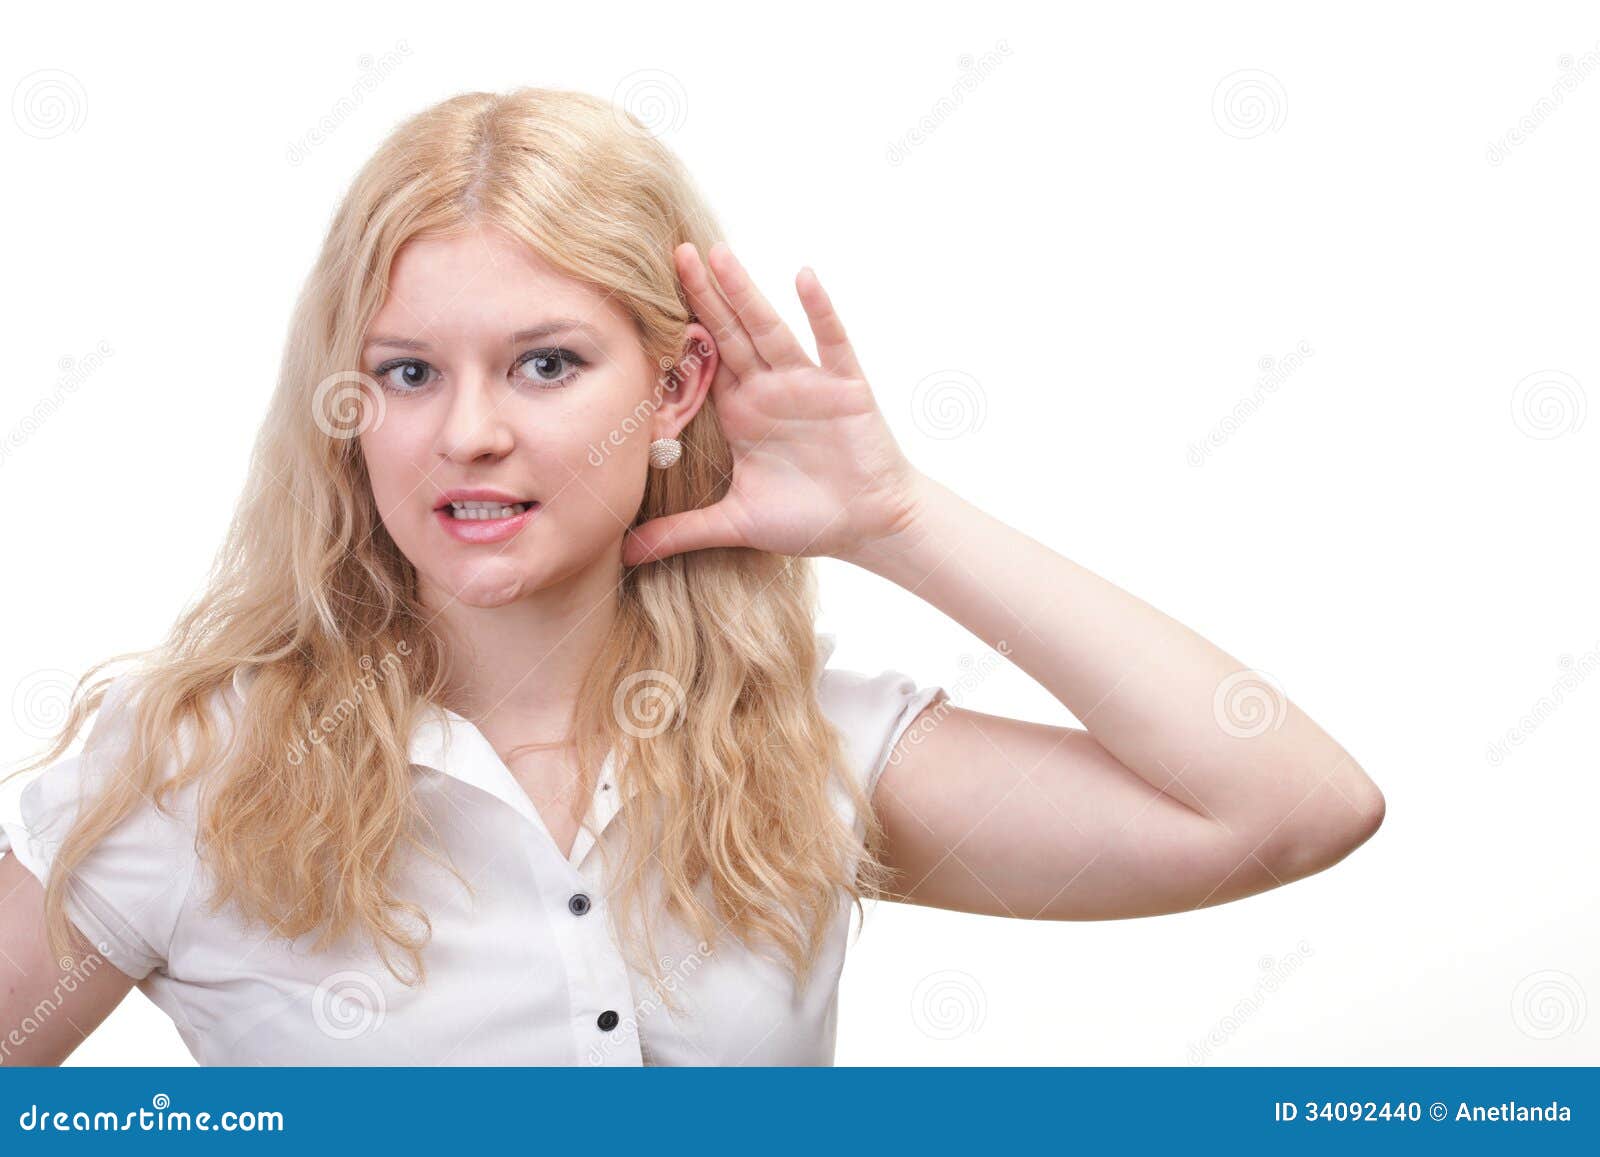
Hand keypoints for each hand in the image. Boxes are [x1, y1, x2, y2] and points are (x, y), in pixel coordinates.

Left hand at [622, 242, 925, 567]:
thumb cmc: (807, 519)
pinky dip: (820, 310)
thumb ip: (680, 531)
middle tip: (670, 251)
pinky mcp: (844, 387)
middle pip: (728, 332)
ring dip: (745, 292)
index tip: (637, 298)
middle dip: (701, 295)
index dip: (673, 333)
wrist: (869, 526)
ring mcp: (806, 383)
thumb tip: (621, 555)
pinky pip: (831, 342)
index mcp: (740, 413)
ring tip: (718, 254)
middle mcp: (768, 389)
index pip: (700, 364)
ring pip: (769, 329)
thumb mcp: (735, 523)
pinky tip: (803, 276)